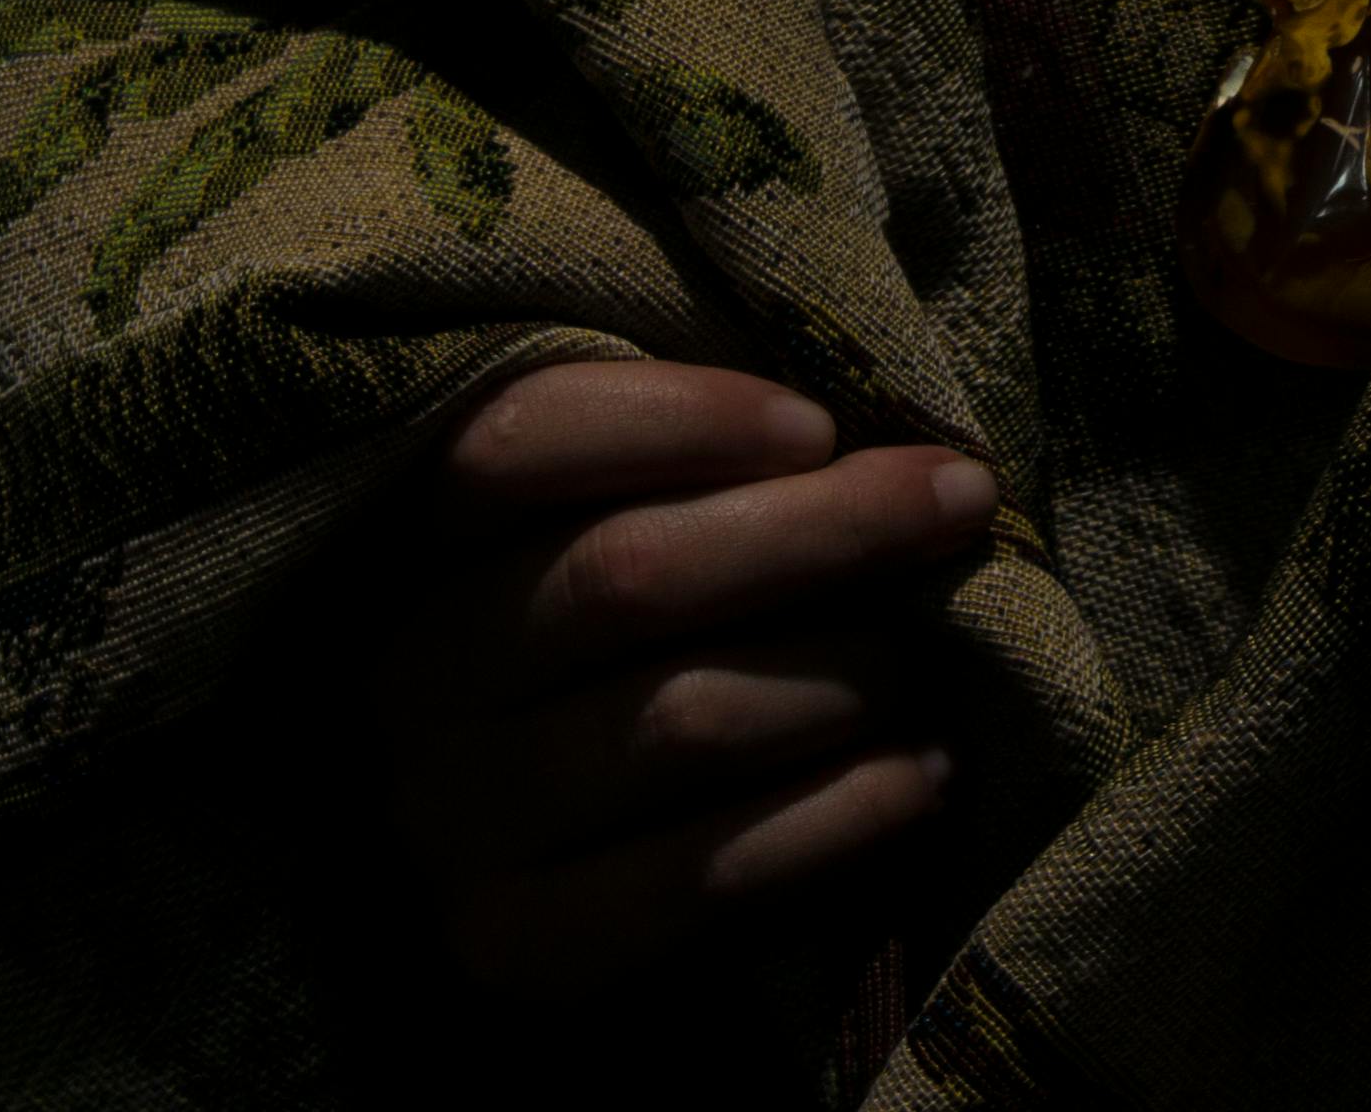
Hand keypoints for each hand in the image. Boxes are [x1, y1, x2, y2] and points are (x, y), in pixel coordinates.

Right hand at [373, 356, 996, 1000]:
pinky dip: (835, 816)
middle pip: (626, 577)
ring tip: (927, 660)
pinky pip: (698, 876)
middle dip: (820, 528)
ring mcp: (451, 829)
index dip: (678, 418)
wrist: (551, 865)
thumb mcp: (619, 526)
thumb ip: (687, 470)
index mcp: (417, 547)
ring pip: (673, 721)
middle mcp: (413, 685)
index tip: (822, 423)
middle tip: (957, 500)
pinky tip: (924, 774)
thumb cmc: (625, 644)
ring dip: (834, 677)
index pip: (516, 443)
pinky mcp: (517, 950)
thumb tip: (866, 419)